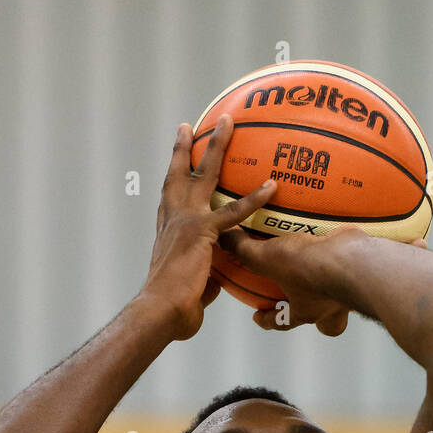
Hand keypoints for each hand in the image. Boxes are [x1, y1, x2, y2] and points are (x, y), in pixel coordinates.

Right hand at [141, 117, 277, 340]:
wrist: (161, 310)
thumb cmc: (172, 310)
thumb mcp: (191, 292)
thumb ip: (205, 282)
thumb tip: (216, 285)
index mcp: (166, 231)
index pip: (170, 199)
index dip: (175, 180)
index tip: (177, 163)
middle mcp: (172, 219)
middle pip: (179, 174)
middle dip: (185, 148)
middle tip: (190, 127)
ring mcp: (187, 221)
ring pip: (205, 175)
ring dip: (217, 145)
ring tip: (228, 121)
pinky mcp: (203, 231)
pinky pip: (234, 212)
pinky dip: (254, 199)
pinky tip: (271, 186)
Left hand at [219, 227, 429, 334]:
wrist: (358, 267)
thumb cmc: (313, 269)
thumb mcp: (273, 258)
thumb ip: (247, 250)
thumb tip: (225, 237)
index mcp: (309, 309)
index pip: (283, 321)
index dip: (268, 320)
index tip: (257, 317)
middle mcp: (335, 307)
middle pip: (330, 324)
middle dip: (326, 320)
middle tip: (318, 304)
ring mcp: (360, 294)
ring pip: (364, 298)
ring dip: (365, 288)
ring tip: (364, 267)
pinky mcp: (382, 275)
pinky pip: (395, 266)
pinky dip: (408, 255)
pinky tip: (417, 241)